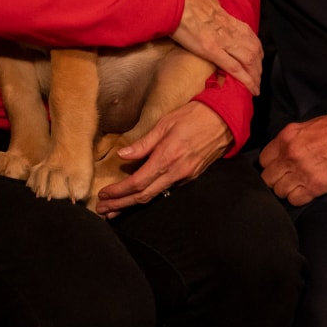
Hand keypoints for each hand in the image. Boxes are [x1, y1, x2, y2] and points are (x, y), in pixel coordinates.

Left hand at [94, 102, 232, 216]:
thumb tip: (123, 155)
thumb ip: (143, 143)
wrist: (224, 120)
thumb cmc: (193, 116)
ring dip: (132, 204)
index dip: (118, 192)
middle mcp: (176, 172)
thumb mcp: (165, 124)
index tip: (103, 195)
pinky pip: (166, 190)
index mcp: (166, 157)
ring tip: (114, 211)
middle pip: (143, 196)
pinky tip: (137, 198)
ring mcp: (185, 177)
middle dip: (121, 205)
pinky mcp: (191, 177)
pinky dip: (148, 197)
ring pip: (154, 196)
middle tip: (102, 211)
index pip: (137, 183)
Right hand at [170, 0, 261, 94]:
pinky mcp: (211, 50)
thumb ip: (210, 3)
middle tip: (258, 76)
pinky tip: (251, 89)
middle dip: (258, 65)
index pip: (248, 34)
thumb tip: (210, 3)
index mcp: (226, 17)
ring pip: (249, 59)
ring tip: (256, 86)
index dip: (256, 47)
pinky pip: (234, 67)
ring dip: (255, 74)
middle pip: (253, 49)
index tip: (257, 57)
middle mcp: (229, 30)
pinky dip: (246, 80)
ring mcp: (222, 40)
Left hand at [257, 99, 326, 205]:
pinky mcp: (316, 186)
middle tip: (288, 181)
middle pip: (267, 178)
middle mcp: (290, 153)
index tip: (279, 169)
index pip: (263, 159)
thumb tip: (286, 150)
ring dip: (287, 191)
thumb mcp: (312, 125)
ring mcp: (302, 170)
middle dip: (276, 181)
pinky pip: (295, 200)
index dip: (271, 166)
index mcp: (288, 136)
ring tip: (300, 187)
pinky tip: (309, 192)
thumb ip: (294, 139)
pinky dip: (299, 199)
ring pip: (279, 191)